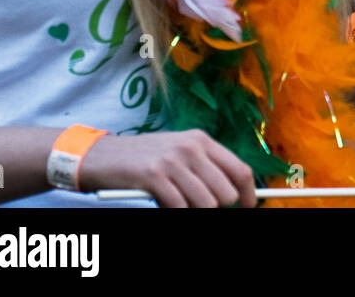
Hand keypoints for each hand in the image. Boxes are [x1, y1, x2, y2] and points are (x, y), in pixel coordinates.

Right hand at [79, 129, 256, 207]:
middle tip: (203, 208)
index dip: (249, 194)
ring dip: (197, 213)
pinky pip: (179, 207)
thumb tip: (232, 192)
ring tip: (183, 207)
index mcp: (202, 140)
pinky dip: (178, 214)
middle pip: (225, 192)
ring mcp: (173, 161)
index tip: (249, 207)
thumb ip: (205, 166)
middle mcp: (191, 148)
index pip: (240, 170)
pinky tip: (169, 209)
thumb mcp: (180, 153)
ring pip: (206, 203)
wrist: (104, 155)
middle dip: (218, 208)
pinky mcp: (154, 176)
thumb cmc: (145, 158)